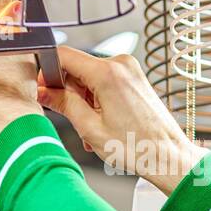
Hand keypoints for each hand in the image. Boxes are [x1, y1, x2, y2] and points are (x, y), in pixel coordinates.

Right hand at [38, 47, 208, 193]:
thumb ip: (63, 104)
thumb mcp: (90, 128)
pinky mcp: (134, 78)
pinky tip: (103, 122)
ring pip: (90, 77)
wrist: (168, 155)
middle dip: (69, 92)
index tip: (43, 88)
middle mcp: (121, 64)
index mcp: (108, 73)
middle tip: (74, 119)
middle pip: (78, 67)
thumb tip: (43, 91)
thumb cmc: (137, 146)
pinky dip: (98, 100)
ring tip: (93, 127)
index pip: (64, 55)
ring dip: (84, 100)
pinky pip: (105, 82)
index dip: (48, 71)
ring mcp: (130, 70)